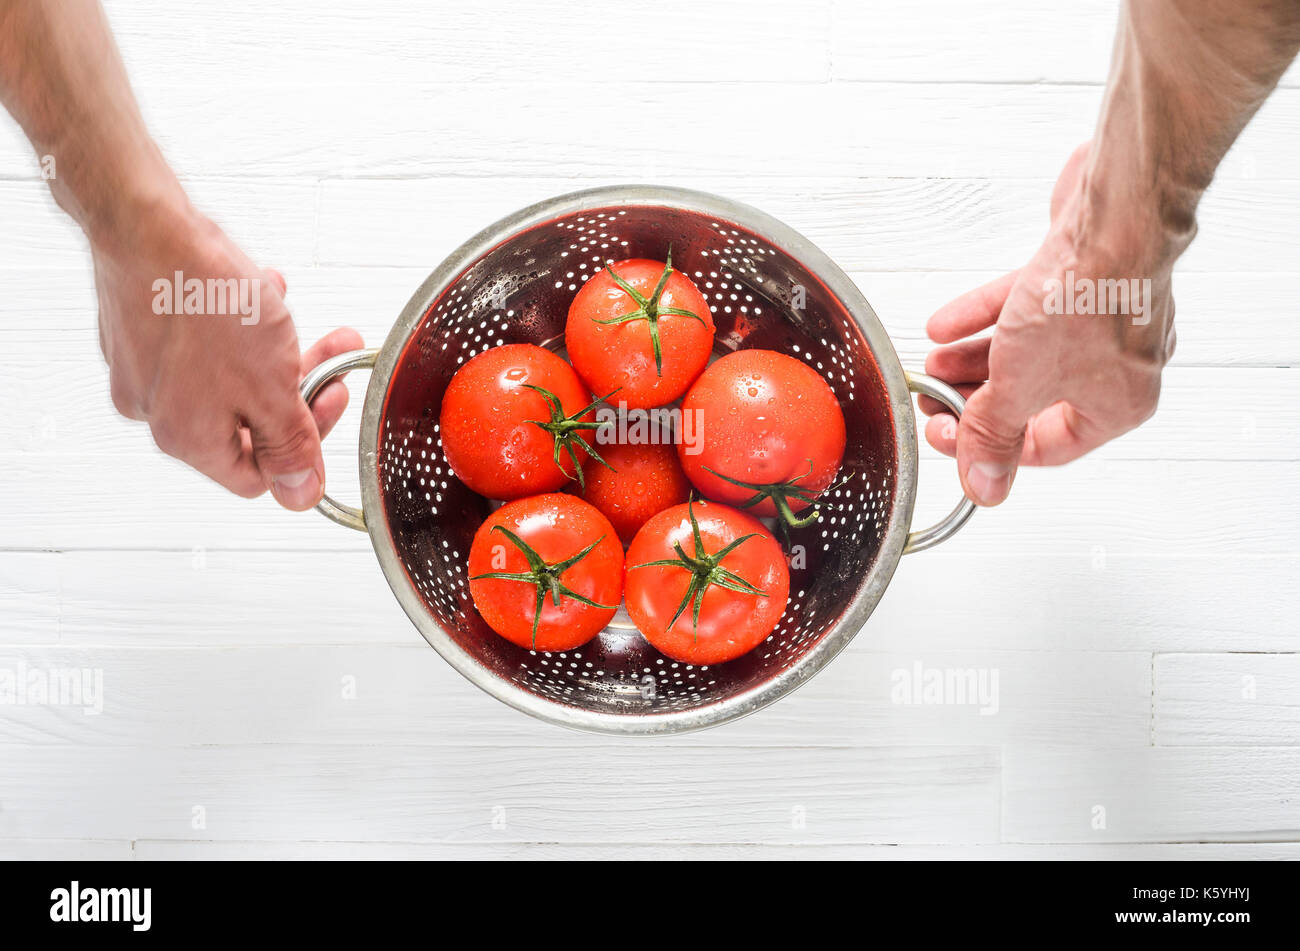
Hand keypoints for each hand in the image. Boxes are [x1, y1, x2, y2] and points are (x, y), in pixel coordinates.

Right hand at [93, 187, 362, 508]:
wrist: (144, 224)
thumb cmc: (202, 301)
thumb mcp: (270, 388)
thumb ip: (290, 446)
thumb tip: (300, 495)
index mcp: (187, 438)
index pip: (256, 475)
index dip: (302, 447)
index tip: (330, 401)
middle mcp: (156, 412)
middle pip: (246, 422)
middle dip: (297, 386)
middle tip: (332, 357)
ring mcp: (142, 371)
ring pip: (228, 376)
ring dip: (272, 349)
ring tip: (292, 315)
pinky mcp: (138, 332)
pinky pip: (202, 342)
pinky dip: (236, 324)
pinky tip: (258, 293)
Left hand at [920, 144, 1178, 505]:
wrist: (1115, 211)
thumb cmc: (1089, 296)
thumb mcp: (1021, 384)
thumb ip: (995, 435)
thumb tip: (984, 486)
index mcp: (1118, 406)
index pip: (1046, 447)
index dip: (990, 449)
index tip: (948, 438)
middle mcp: (1117, 366)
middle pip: (1033, 398)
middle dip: (975, 398)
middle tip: (934, 399)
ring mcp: (1102, 319)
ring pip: (1028, 352)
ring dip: (974, 360)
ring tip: (932, 362)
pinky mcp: (1081, 278)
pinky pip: (1027, 309)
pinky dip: (986, 318)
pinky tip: (945, 325)